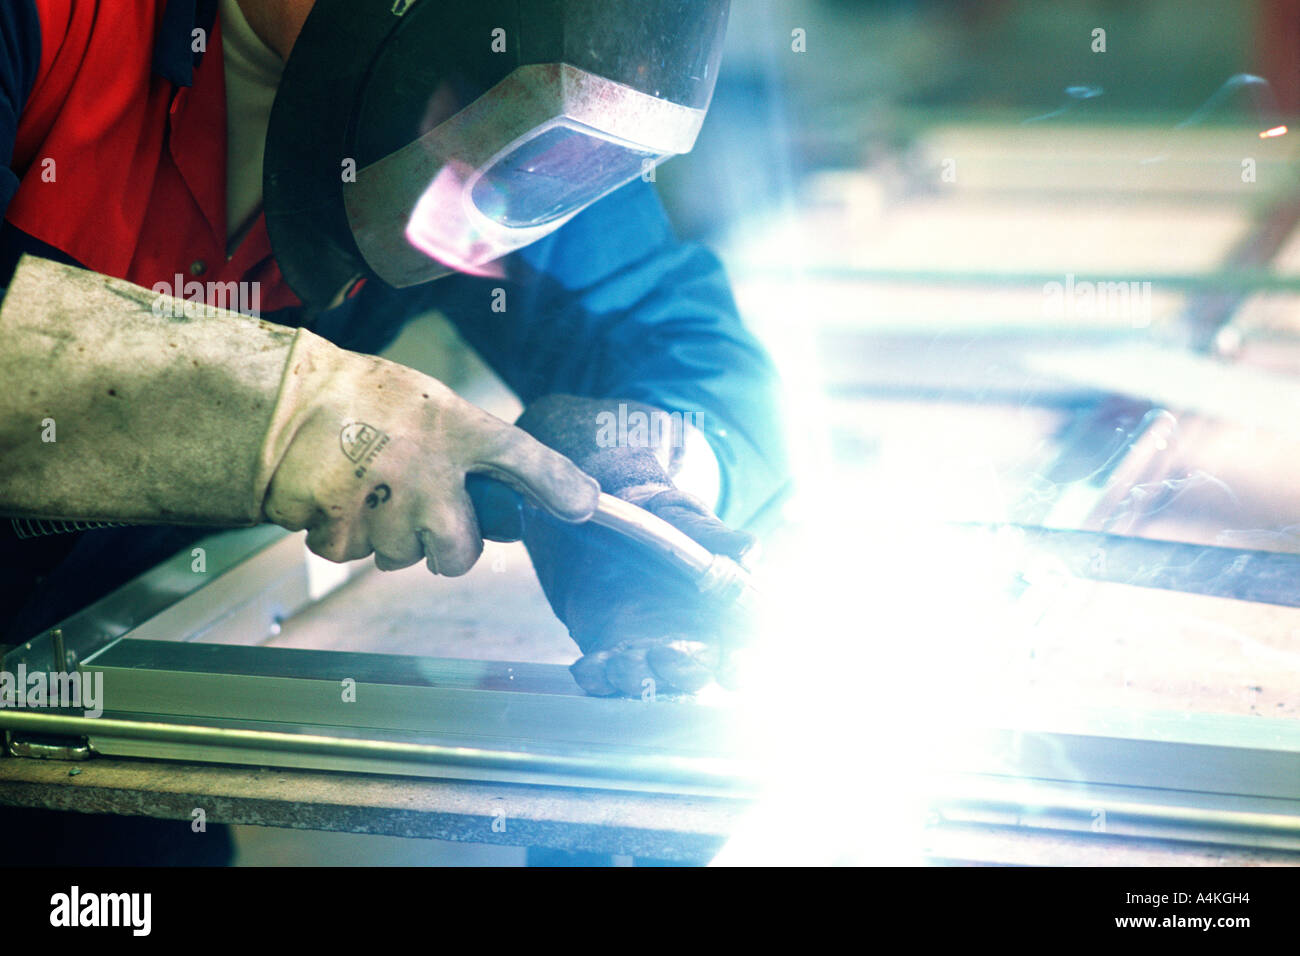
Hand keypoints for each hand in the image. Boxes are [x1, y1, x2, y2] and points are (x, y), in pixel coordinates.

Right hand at [263, 331, 598, 572]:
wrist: (281, 399)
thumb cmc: (363, 403)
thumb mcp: (430, 408)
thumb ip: (470, 450)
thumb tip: (512, 501)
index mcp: (453, 426)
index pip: (521, 454)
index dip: (558, 485)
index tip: (585, 506)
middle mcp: (426, 466)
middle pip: (458, 554)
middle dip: (441, 547)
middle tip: (415, 508)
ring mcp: (382, 498)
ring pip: (398, 556)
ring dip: (382, 534)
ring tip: (362, 482)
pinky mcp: (336, 522)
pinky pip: (348, 552)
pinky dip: (338, 531)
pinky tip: (332, 491)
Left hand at [515, 395, 754, 695]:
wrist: (602, 517)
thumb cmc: (658, 516)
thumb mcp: (685, 518)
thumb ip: (715, 536)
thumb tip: (750, 550)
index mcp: (719, 610)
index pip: (743, 648)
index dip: (742, 665)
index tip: (730, 668)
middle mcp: (689, 637)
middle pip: (696, 677)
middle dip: (679, 676)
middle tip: (659, 658)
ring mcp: (649, 649)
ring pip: (652, 684)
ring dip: (636, 680)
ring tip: (615, 660)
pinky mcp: (612, 652)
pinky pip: (610, 680)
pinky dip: (601, 680)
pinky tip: (589, 666)